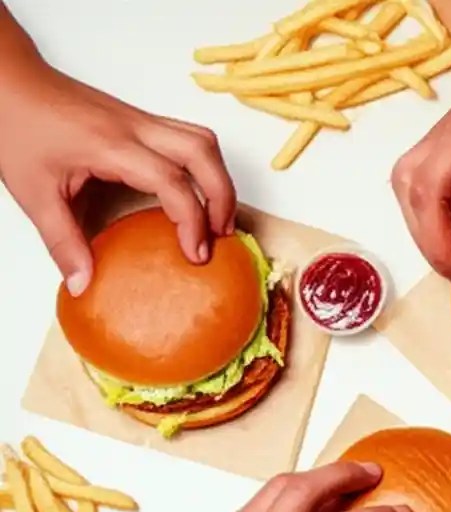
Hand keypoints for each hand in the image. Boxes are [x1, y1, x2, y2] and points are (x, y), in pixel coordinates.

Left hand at [0, 63, 235, 295]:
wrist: (11, 83)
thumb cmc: (18, 127)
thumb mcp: (33, 192)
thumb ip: (62, 241)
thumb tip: (82, 283)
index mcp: (112, 146)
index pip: (172, 181)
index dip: (192, 221)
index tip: (195, 253)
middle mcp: (136, 128)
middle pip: (203, 153)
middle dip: (223, 197)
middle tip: (221, 234)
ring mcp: (142, 119)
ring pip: (203, 140)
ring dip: (219, 178)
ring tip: (216, 215)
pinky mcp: (141, 119)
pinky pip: (189, 136)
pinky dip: (204, 165)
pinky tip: (193, 189)